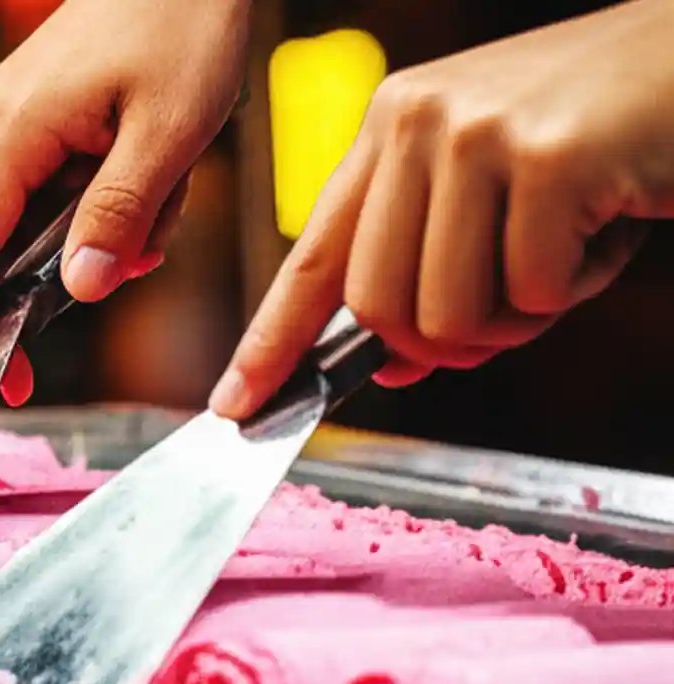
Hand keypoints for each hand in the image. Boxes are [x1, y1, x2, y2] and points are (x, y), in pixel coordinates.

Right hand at [0, 0, 250, 404]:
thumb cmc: (183, 26)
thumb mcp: (168, 130)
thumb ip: (120, 213)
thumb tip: (78, 291)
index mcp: (15, 132)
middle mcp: (0, 128)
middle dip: (46, 292)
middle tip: (69, 340)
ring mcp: (19, 123)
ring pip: (40, 222)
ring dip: (104, 237)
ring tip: (169, 201)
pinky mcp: (45, 120)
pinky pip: (62, 190)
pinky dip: (108, 206)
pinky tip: (158, 187)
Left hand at [211, 0, 673, 418]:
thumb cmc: (593, 140)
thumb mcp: (489, 199)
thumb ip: (427, 274)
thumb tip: (388, 365)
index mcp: (388, 127)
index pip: (310, 258)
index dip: (270, 342)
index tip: (235, 403)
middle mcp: (417, 121)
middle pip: (375, 308)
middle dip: (439, 340)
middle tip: (507, 308)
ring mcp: (476, 135)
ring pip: (446, 314)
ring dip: (515, 318)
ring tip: (563, 253)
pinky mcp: (546, 159)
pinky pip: (533, 294)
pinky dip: (576, 287)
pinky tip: (605, 225)